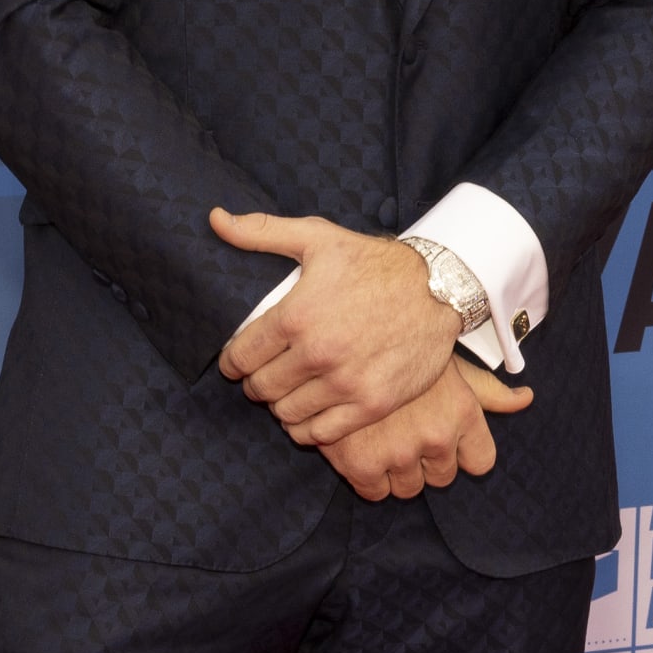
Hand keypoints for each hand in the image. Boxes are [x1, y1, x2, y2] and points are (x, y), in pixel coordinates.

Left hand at [212, 208, 462, 443]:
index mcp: (297, 315)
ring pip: (287, 414)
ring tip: (287, 391)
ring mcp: (346, 383)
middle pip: (261, 389)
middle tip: (264, 374)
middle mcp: (318, 354)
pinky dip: (307, 428)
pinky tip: (309, 412)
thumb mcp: (317, 237)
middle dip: (255, 383)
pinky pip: (321, 433)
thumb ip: (260, 232)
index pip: (241, 357)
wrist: (438, 288)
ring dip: (280, 405)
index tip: (237, 361)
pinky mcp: (372, 404)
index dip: (232, 361)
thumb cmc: (373, 262)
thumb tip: (214, 219)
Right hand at [320, 357, 532, 501]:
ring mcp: (398, 451)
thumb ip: (487, 390)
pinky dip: (367, 476)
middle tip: (404, 431)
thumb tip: (527, 399)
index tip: (440, 434)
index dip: (461, 451)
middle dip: (425, 460)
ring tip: (381, 435)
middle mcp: (436, 435)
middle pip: (442, 478)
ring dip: (395, 469)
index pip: (480, 462)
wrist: (339, 334)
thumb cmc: (399, 345)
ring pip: (407, 488)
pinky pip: (374, 492)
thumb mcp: (449, 362)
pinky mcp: (360, 463)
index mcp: (463, 411)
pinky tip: (361, 446)